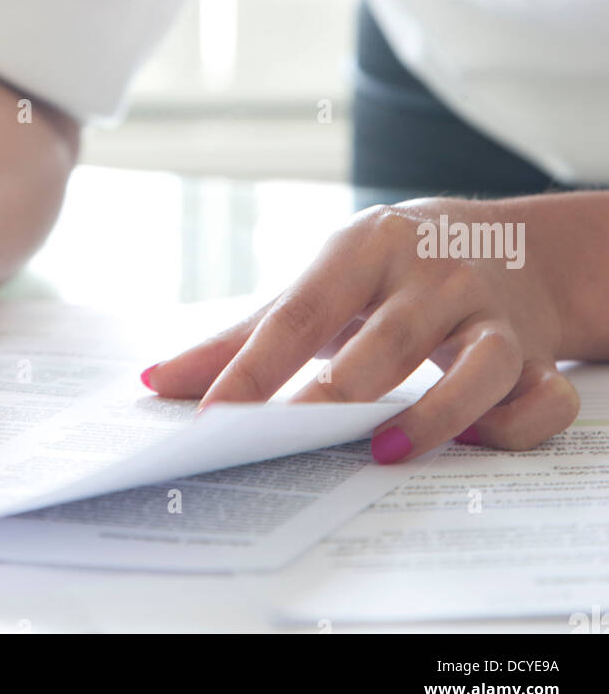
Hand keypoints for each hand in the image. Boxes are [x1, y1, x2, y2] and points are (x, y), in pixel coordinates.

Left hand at [142, 199, 582, 461]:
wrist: (507, 242)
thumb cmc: (390, 271)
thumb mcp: (323, 281)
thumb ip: (245, 334)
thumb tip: (155, 381)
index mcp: (367, 246)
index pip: (303, 309)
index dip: (256, 365)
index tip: (212, 416)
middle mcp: (433, 274)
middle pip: (386, 337)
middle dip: (338, 390)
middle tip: (286, 437)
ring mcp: (491, 312)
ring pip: (477, 365)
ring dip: (434, 413)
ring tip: (383, 451)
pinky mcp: (534, 353)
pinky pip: (538, 398)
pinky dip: (512, 426)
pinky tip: (472, 442)